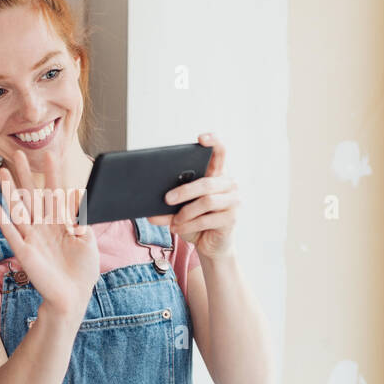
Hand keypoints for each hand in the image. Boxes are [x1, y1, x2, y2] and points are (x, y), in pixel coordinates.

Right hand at [0, 148, 98, 316]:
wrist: (74, 296)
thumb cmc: (82, 271)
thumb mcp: (88, 241)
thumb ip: (83, 219)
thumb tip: (81, 198)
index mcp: (60, 223)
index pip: (56, 193)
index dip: (54, 174)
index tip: (52, 155)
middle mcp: (43, 227)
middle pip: (32, 196)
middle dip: (25, 175)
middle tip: (17, 154)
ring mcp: (32, 239)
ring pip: (18, 210)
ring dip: (10, 191)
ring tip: (2, 173)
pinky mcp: (25, 253)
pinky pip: (12, 235)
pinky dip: (4, 222)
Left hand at [148, 132, 238, 258]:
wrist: (210, 245)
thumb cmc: (195, 221)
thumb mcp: (180, 212)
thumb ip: (167, 208)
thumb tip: (149, 211)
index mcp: (218, 175)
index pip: (221, 152)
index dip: (213, 142)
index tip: (200, 138)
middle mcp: (230, 185)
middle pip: (206, 182)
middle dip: (184, 191)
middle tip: (166, 199)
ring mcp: (234, 201)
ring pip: (207, 201)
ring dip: (186, 212)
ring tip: (173, 221)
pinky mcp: (232, 219)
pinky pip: (207, 219)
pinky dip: (189, 225)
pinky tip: (177, 228)